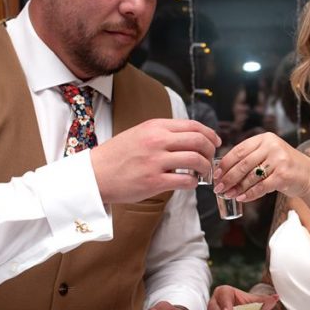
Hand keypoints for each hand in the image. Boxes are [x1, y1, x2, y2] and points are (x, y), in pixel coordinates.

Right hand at [91, 118, 220, 204]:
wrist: (94, 174)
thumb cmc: (117, 155)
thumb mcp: (139, 133)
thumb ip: (163, 133)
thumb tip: (189, 138)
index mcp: (155, 127)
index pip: (193, 125)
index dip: (209, 134)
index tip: (215, 142)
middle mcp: (157, 141)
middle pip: (199, 141)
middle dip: (210, 151)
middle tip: (210, 160)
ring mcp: (156, 161)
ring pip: (196, 160)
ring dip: (205, 168)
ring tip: (202, 173)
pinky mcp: (154, 181)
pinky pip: (186, 181)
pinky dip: (194, 183)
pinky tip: (190, 183)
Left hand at [213, 132, 309, 201]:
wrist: (309, 175)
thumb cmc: (284, 166)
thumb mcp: (268, 154)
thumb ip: (250, 158)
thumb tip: (223, 172)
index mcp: (265, 138)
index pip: (239, 150)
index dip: (225, 164)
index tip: (216, 175)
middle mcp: (272, 146)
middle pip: (243, 164)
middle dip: (228, 178)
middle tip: (219, 187)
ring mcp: (279, 160)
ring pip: (250, 176)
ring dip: (237, 188)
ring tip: (228, 195)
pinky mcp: (283, 175)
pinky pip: (261, 187)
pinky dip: (249, 194)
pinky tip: (242, 198)